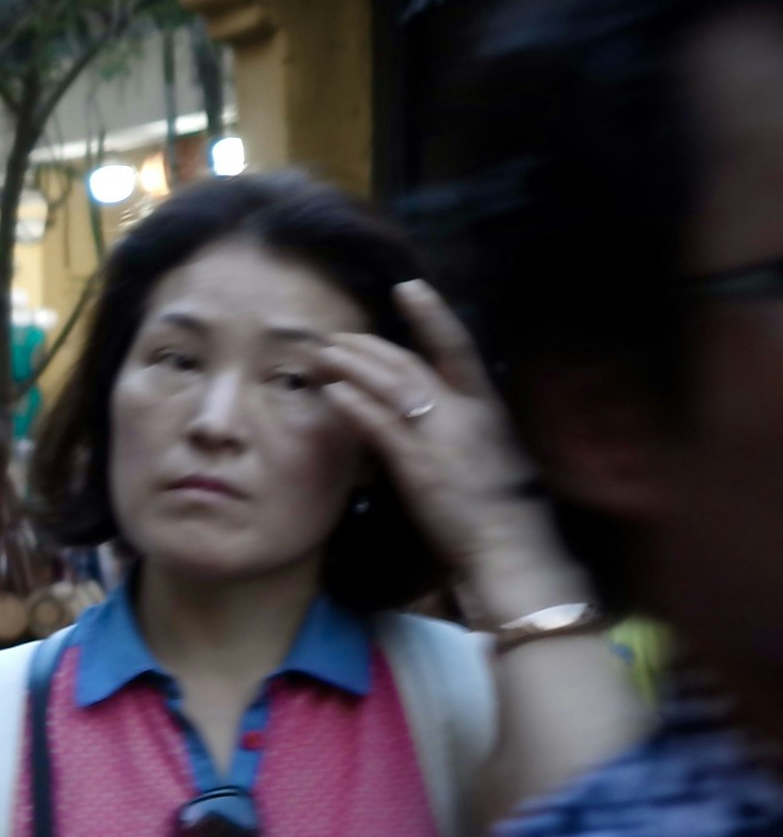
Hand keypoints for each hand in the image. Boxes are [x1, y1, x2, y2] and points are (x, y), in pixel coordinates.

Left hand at [322, 282, 592, 622]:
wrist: (512, 549)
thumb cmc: (501, 512)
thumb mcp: (491, 457)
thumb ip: (464, 430)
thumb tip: (436, 414)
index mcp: (487, 408)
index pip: (457, 347)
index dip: (432, 314)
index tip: (408, 287)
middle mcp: (466, 413)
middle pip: (411, 363)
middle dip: (370, 345)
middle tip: (337, 333)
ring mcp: (442, 437)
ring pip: (392, 386)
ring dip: (354, 365)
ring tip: (323, 353)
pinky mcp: (420, 466)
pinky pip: (380, 425)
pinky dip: (353, 404)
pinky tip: (330, 392)